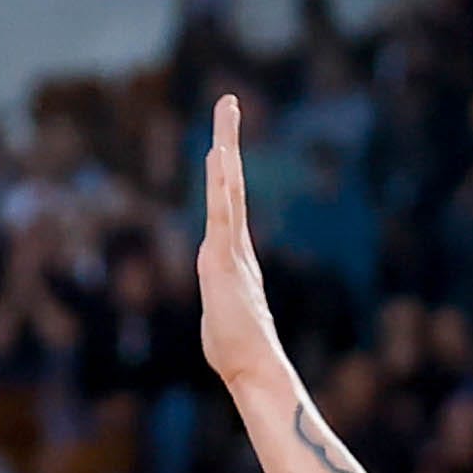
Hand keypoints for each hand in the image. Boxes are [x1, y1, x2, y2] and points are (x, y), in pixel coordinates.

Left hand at [198, 96, 288, 392]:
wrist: (255, 369)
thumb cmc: (237, 354)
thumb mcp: (220, 321)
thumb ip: (219, 306)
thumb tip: (222, 314)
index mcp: (234, 257)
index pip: (226, 203)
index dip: (223, 171)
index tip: (220, 140)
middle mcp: (237, 245)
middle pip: (230, 182)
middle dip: (227, 140)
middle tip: (228, 103)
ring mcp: (232, 249)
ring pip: (228, 188)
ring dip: (225, 147)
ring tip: (226, 110)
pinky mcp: (224, 259)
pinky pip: (222, 212)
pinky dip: (220, 182)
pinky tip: (217, 154)